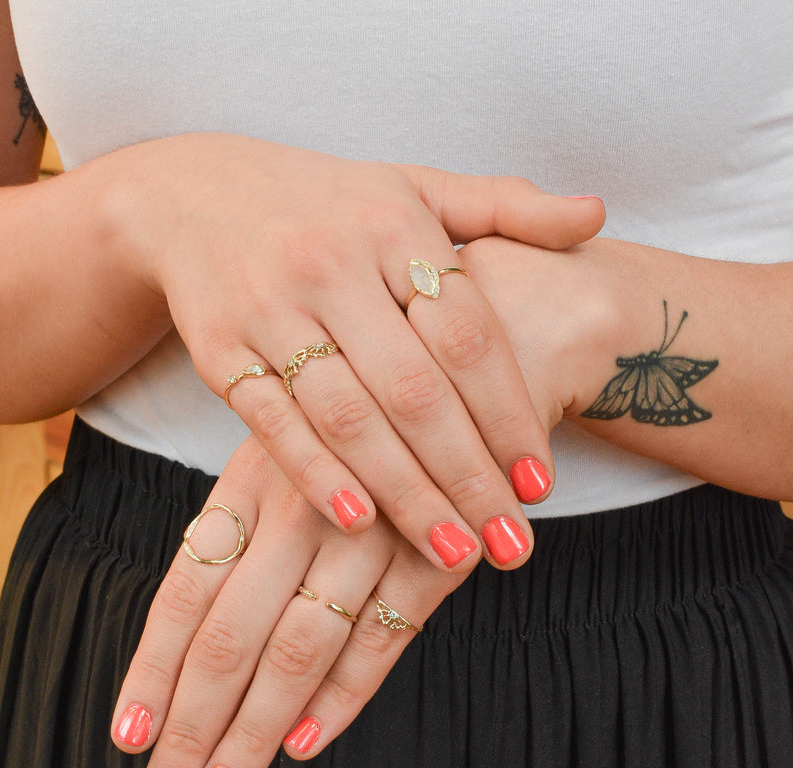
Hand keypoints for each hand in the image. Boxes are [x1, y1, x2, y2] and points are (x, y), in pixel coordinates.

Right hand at [99, 134, 603, 570]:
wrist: (195, 196)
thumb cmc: (328, 204)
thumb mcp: (415, 188)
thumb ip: (506, 207)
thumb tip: (596, 216)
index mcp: (395, 226)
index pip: (467, 335)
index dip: (509, 413)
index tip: (540, 485)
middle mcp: (332, 265)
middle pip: (414, 390)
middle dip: (468, 475)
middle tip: (509, 544)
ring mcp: (269, 308)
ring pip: (348, 417)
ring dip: (404, 493)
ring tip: (453, 553)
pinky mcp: (219, 349)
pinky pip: (272, 422)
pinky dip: (314, 474)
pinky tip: (358, 522)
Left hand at [110, 435, 465, 767]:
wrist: (458, 370)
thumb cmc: (360, 421)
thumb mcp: (284, 450)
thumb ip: (245, 522)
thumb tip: (192, 622)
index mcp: (252, 479)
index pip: (185, 591)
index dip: (153, 668)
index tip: (128, 737)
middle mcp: (302, 506)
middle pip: (231, 634)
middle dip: (192, 724)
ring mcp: (370, 529)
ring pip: (299, 647)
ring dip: (254, 729)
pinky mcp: (436, 551)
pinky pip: (382, 636)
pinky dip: (342, 694)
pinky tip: (302, 743)